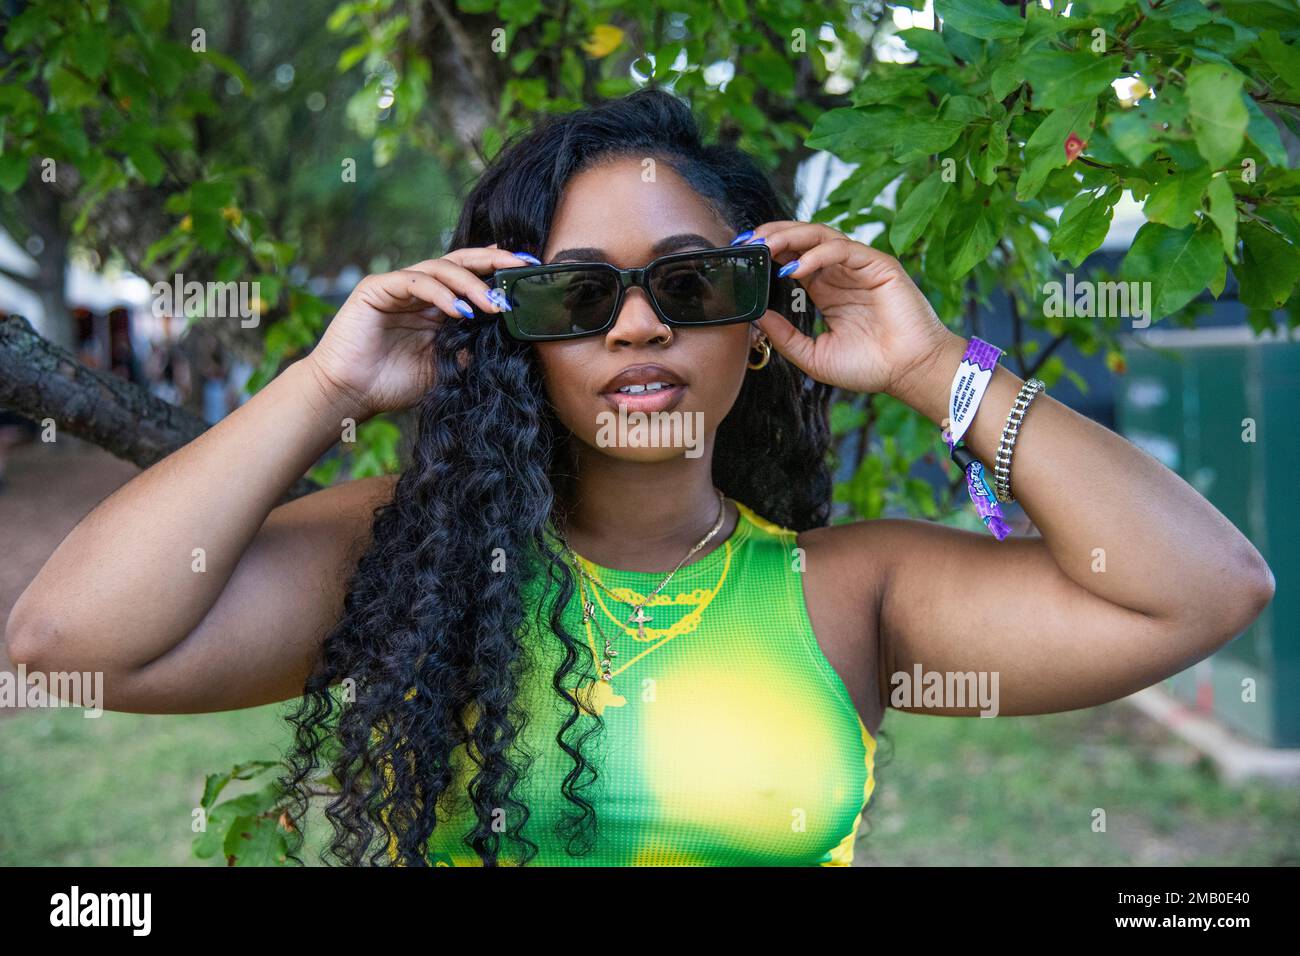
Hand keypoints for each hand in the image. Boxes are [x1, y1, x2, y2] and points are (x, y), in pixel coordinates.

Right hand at [306, 246, 531, 417]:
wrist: (349, 395)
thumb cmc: (393, 384)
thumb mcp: (446, 367)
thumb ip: (471, 349)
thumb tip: (507, 337)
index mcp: (437, 305)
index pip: (474, 278)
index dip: (501, 272)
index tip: (532, 275)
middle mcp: (420, 290)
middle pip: (462, 262)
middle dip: (495, 262)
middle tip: (522, 268)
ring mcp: (398, 285)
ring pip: (441, 269)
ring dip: (471, 285)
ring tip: (493, 304)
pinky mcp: (376, 288)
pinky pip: (414, 282)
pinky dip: (440, 294)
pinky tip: (460, 311)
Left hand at [749, 221, 958, 398]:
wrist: (908, 373)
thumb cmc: (869, 367)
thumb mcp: (813, 356)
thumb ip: (785, 337)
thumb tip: (756, 317)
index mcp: (825, 289)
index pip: (791, 257)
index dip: (766, 252)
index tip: (740, 255)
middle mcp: (840, 273)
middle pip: (801, 239)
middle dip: (771, 236)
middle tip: (746, 243)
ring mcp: (859, 266)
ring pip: (820, 236)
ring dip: (789, 237)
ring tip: (764, 246)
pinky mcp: (878, 265)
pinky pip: (842, 249)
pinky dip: (816, 254)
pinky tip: (795, 268)